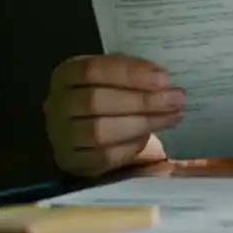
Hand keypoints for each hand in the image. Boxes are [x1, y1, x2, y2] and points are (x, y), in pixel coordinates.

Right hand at [43, 54, 184, 176]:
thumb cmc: (110, 92)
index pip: (92, 70)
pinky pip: (104, 156)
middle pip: (95, 102)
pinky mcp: (73, 162)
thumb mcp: (116, 74)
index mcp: (65, 75)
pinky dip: (132, 145)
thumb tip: (163, 79)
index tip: (163, 78)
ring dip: (142, 123)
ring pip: (99, 131)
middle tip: (176, 98)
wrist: (87, 126)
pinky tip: (153, 135)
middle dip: (142, 101)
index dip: (129, 73)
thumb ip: (134, 73)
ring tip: (173, 115)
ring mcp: (60, 136)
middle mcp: (56, 105)